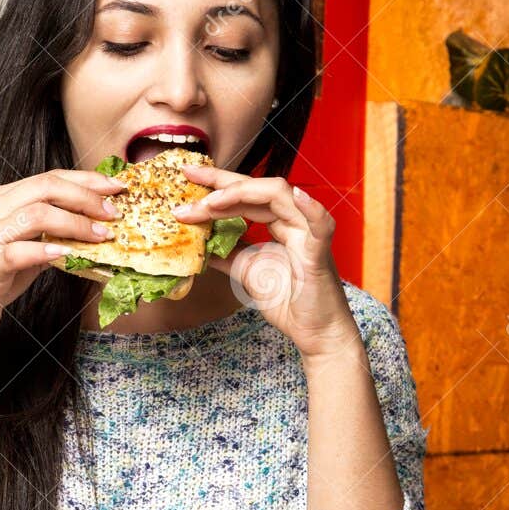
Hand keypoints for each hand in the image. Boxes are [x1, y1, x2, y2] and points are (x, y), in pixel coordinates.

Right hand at [0, 168, 125, 342]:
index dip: (85, 180)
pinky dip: (49, 250)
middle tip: (114, 211)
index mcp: (1, 199)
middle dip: (87, 196)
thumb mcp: (25, 249)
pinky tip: (70, 255)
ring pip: (38, 212)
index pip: (49, 178)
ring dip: (76, 223)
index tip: (116, 188)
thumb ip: (49, 234)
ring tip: (102, 236)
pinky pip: (22, 249)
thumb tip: (91, 228)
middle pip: (47, 187)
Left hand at [172, 161, 359, 359]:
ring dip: (242, 194)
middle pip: (258, 189)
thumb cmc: (289, 303)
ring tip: (211, 202)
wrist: (313, 332)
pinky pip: (320, 224)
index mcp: (279, 224)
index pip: (247, 196)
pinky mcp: (319, 252)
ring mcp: (307, 233)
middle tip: (190, 177)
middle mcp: (293, 221)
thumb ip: (227, 254)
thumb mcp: (247, 272)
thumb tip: (199, 243)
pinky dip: (310, 208)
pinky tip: (296, 196)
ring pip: (279, 195)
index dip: (218, 185)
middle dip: (222, 182)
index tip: (188, 177)